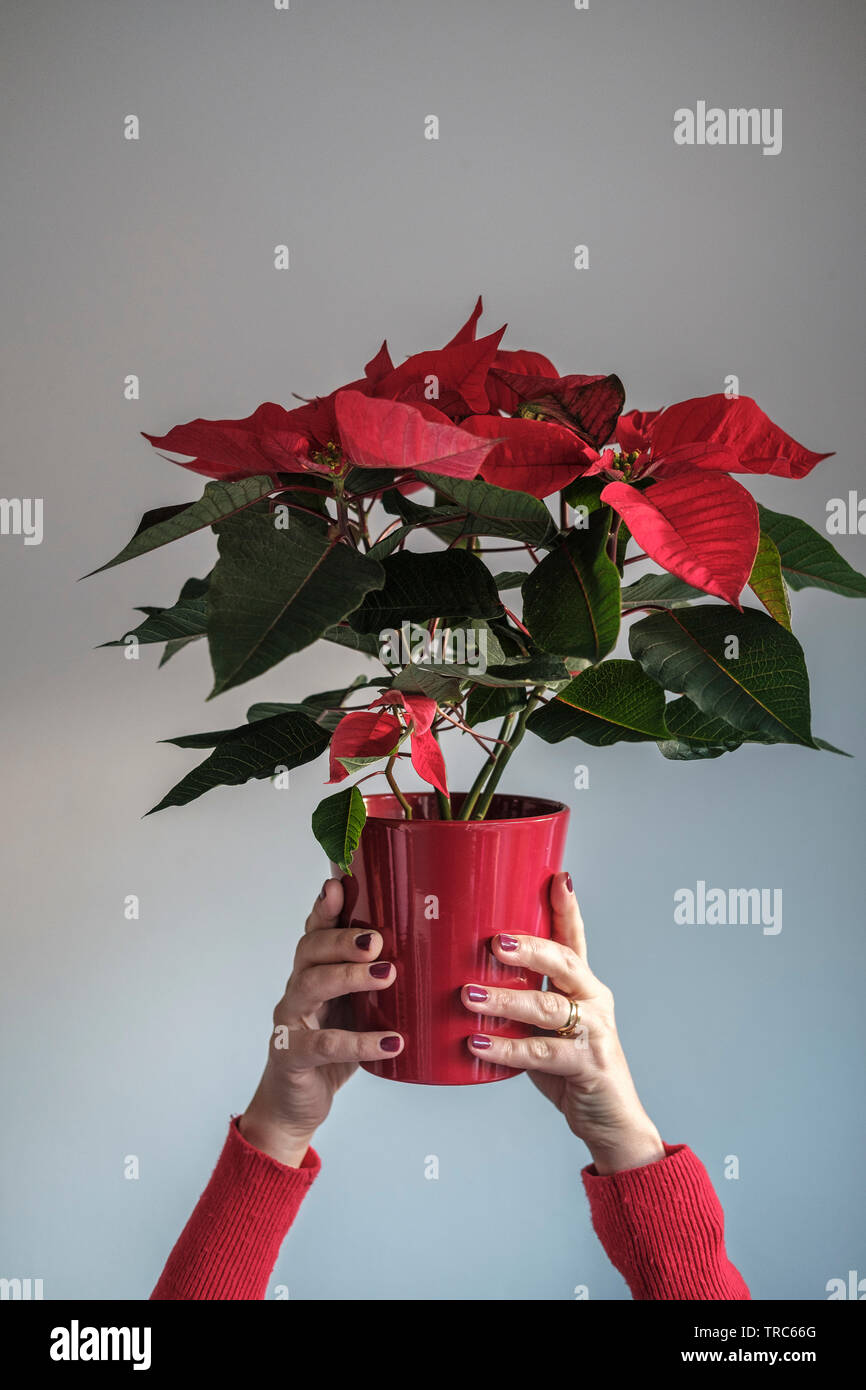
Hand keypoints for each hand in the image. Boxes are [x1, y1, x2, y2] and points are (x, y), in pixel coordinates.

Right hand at [239, 878, 402, 1166]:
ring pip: (311, 986)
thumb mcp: (354, 1008)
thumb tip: (427, 946)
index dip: (325, 906)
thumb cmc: (332, 1048)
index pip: (316, 929)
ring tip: (387, 974)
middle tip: (377, 937)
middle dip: (343, 938)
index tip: (340, 882)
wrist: (295, 1105)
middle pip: (310, 950)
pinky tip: (392, 1041)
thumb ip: (374, 978)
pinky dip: (360, 1042)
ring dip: (349, 976)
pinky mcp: (292, 1055)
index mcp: (313, 971)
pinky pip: (324, 1044)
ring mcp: (290, 1020)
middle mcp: (297, 988)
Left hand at [462, 872, 664, 1174]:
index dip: (566, 907)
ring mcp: (594, 1033)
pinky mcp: (587, 1065)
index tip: (556, 877)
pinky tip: (477, 1045)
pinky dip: (506, 1049)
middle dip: (528, 948)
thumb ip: (522, 1004)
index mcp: (585, 985)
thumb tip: (466, 979)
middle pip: (564, 962)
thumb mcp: (548, 1028)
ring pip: (548, 1008)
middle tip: (492, 941)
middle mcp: (594, 1001)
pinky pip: (542, 1053)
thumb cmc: (571, 1069)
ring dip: (505, 1000)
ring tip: (469, 996)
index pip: (574, 938)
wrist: (611, 1121)